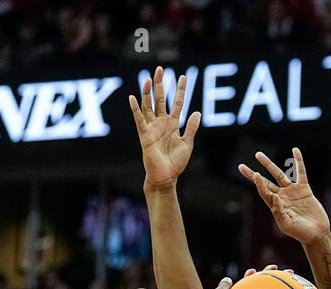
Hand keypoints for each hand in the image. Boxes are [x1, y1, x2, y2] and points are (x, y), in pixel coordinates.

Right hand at [129, 66, 201, 189]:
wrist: (166, 177)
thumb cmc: (176, 163)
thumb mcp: (187, 144)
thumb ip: (191, 128)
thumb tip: (197, 112)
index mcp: (173, 124)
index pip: (177, 103)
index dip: (180, 90)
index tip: (183, 77)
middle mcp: (161, 123)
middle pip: (160, 99)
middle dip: (161, 84)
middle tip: (160, 69)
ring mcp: (152, 128)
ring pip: (149, 105)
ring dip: (148, 92)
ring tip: (149, 78)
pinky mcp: (145, 135)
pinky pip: (139, 120)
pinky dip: (136, 108)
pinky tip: (133, 97)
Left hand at [239, 148, 330, 244]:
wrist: (316, 233)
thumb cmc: (300, 232)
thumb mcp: (287, 225)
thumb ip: (279, 212)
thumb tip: (275, 197)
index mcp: (275, 206)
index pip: (264, 192)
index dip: (259, 183)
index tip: (256, 175)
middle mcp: (281, 197)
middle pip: (265, 182)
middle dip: (253, 174)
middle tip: (241, 166)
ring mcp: (292, 191)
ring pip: (279, 174)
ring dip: (268, 164)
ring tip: (257, 155)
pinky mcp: (304, 189)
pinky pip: (301, 172)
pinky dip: (298, 161)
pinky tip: (295, 150)